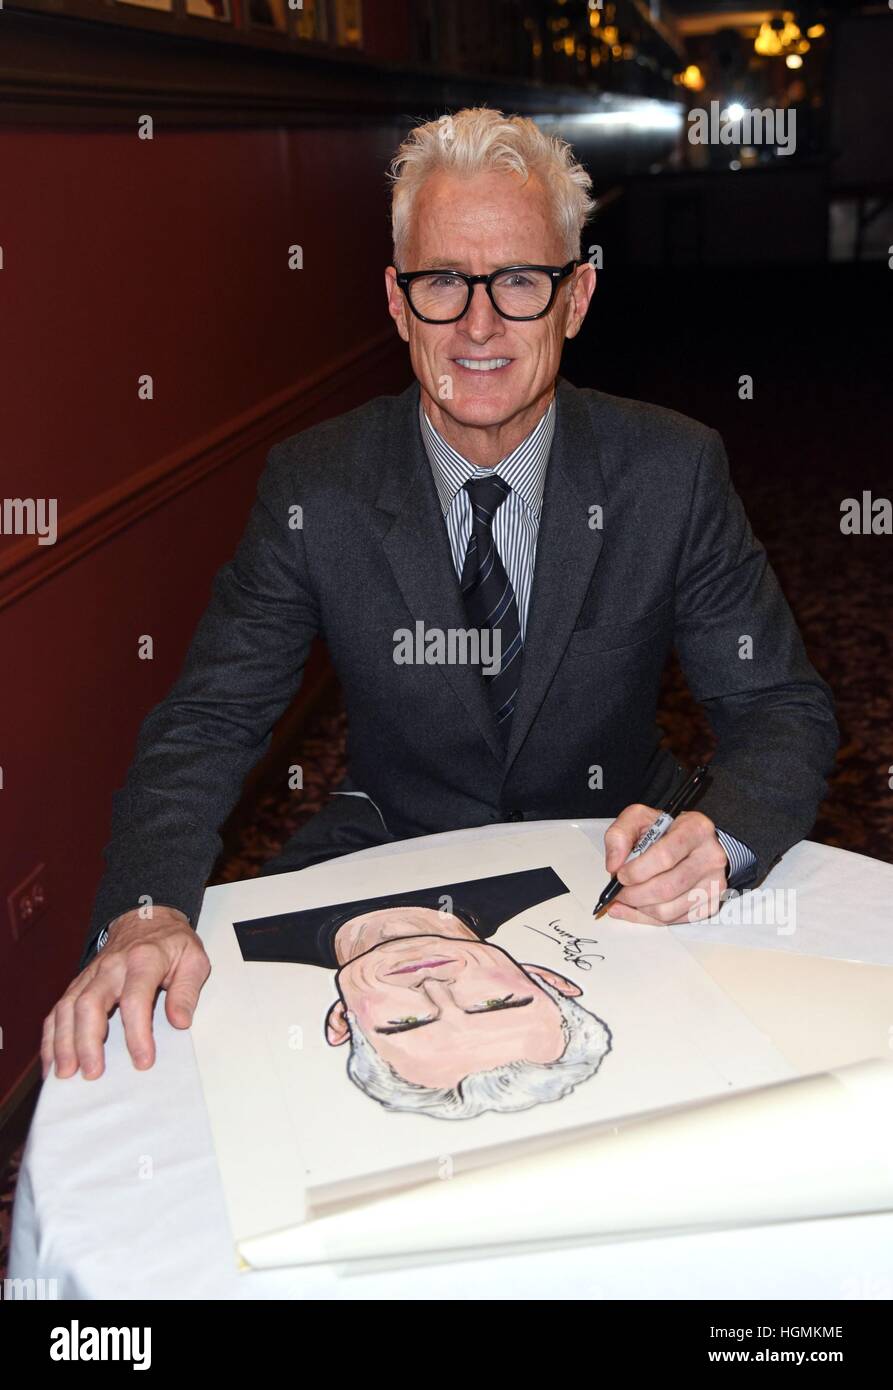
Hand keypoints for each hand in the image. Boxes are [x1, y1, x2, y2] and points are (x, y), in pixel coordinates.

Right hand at [42, 906, 209, 1080]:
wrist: (146, 917)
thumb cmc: (172, 943)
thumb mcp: (194, 959)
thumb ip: (187, 991)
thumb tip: (179, 1022)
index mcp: (144, 959)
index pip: (136, 998)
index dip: (137, 1032)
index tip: (143, 1061)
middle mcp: (111, 967)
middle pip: (90, 1003)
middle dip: (87, 1041)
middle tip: (93, 1073)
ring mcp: (90, 975)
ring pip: (67, 1007)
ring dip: (63, 1043)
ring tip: (65, 1074)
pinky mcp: (79, 984)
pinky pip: (58, 1010)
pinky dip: (51, 1038)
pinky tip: (52, 1063)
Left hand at [603, 805, 727, 924]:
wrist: (693, 842)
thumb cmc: (666, 830)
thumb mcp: (640, 818)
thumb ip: (619, 835)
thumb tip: (613, 865)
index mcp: (696, 830)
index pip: (665, 856)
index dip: (637, 870)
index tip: (620, 874)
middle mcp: (710, 857)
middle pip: (666, 888)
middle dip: (634, 895)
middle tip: (619, 892)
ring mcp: (714, 883)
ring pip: (669, 910)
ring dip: (640, 909)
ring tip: (628, 898)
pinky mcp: (710, 903)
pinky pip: (674, 921)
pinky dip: (649, 918)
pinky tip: (638, 908)